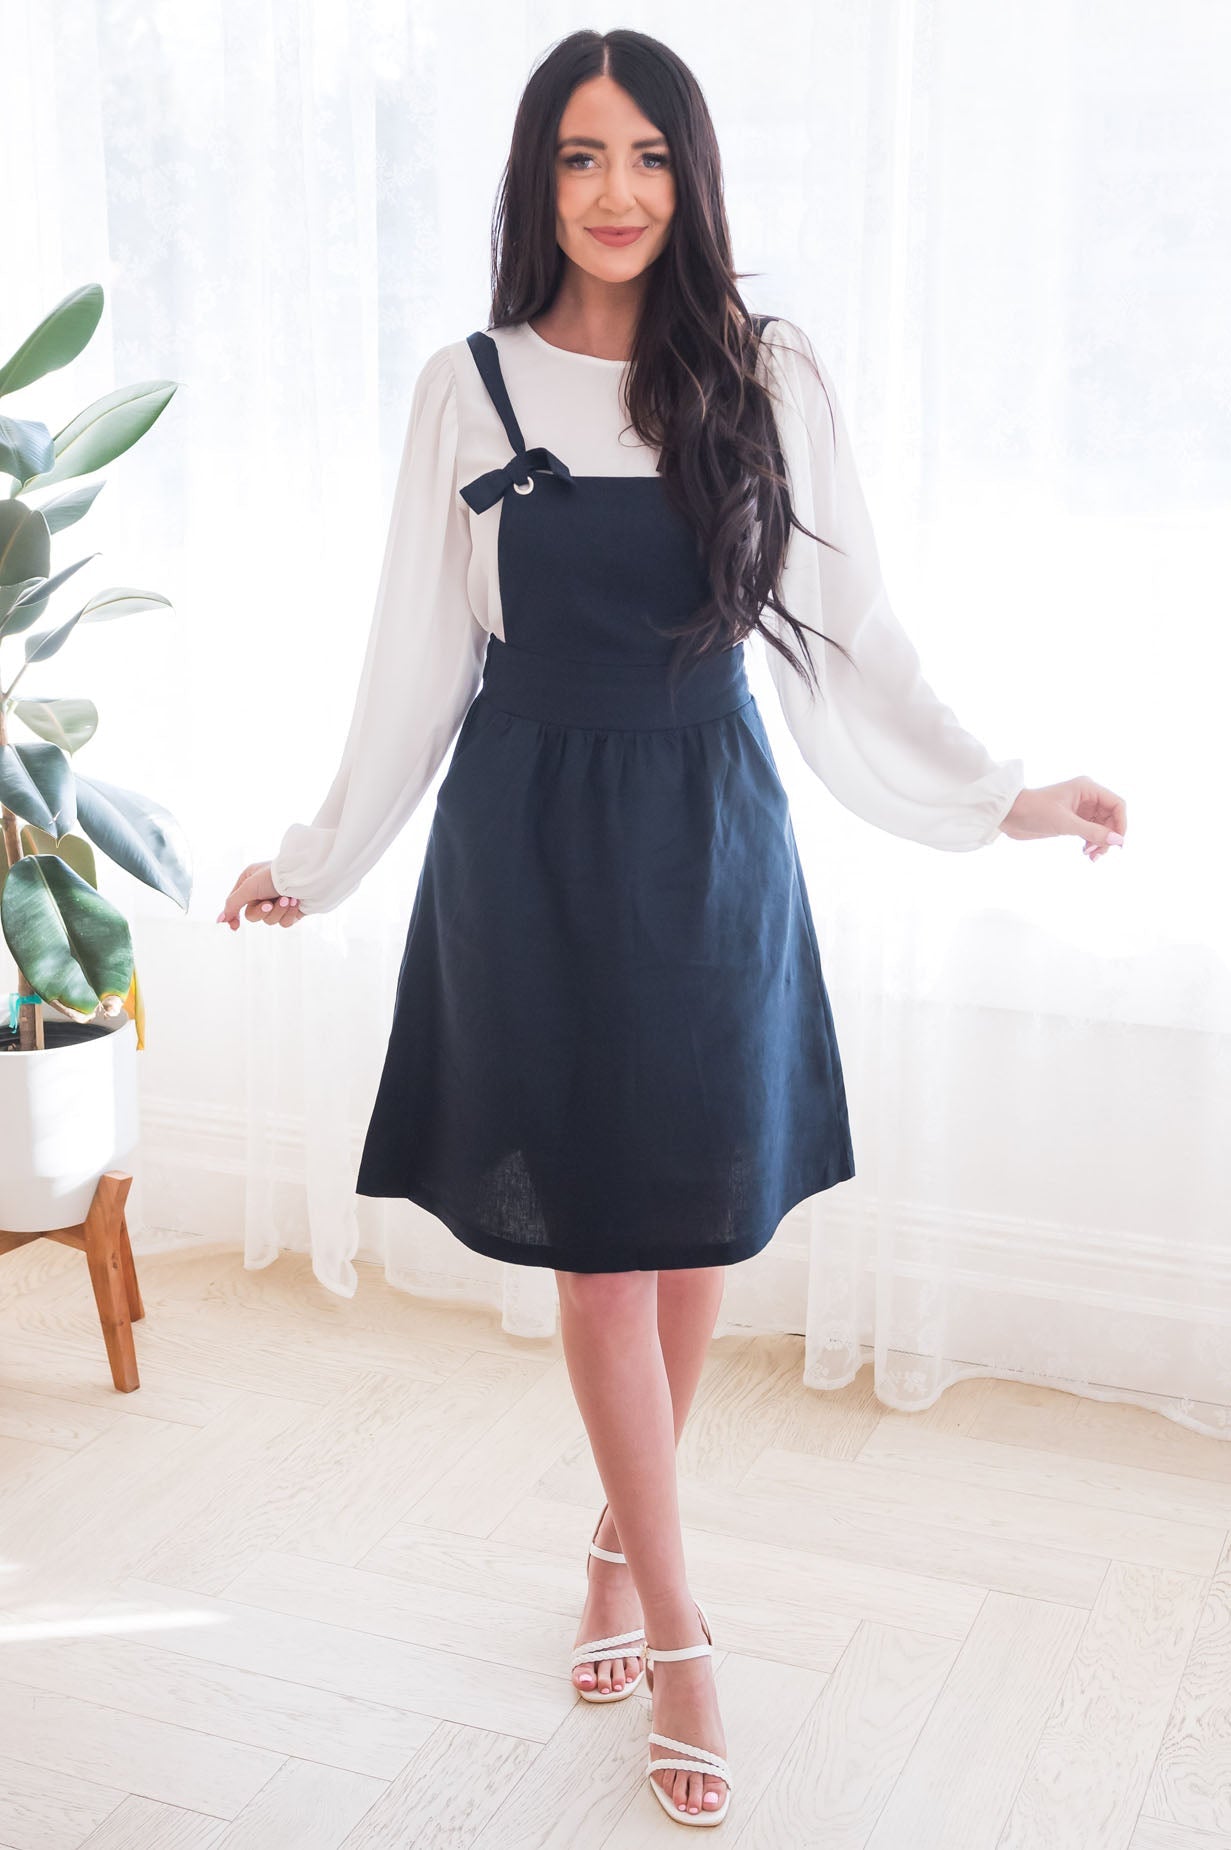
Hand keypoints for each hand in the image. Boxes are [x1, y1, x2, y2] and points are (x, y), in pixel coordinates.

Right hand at [217, 861, 304, 929]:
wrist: (305, 877)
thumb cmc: (274, 876)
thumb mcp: (248, 887)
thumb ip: (232, 904)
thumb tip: (220, 920)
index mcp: (249, 882)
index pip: (235, 903)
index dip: (233, 916)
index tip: (235, 926)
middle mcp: (262, 892)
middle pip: (253, 915)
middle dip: (263, 911)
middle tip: (270, 903)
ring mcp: (277, 902)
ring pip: (269, 921)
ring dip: (278, 911)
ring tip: (288, 899)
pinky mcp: (291, 911)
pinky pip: (284, 923)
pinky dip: (289, 914)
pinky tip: (296, 903)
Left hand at [998, 777, 1125, 859]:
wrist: (1009, 815)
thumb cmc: (1034, 811)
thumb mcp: (1065, 823)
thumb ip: (1093, 832)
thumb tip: (1118, 841)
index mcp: (1087, 788)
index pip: (1117, 804)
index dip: (1121, 824)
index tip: (1118, 843)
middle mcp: (1086, 796)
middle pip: (1111, 817)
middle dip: (1108, 836)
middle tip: (1099, 854)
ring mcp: (1080, 808)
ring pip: (1101, 826)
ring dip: (1099, 842)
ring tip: (1090, 856)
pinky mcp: (1072, 819)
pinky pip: (1090, 831)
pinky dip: (1091, 842)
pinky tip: (1086, 853)